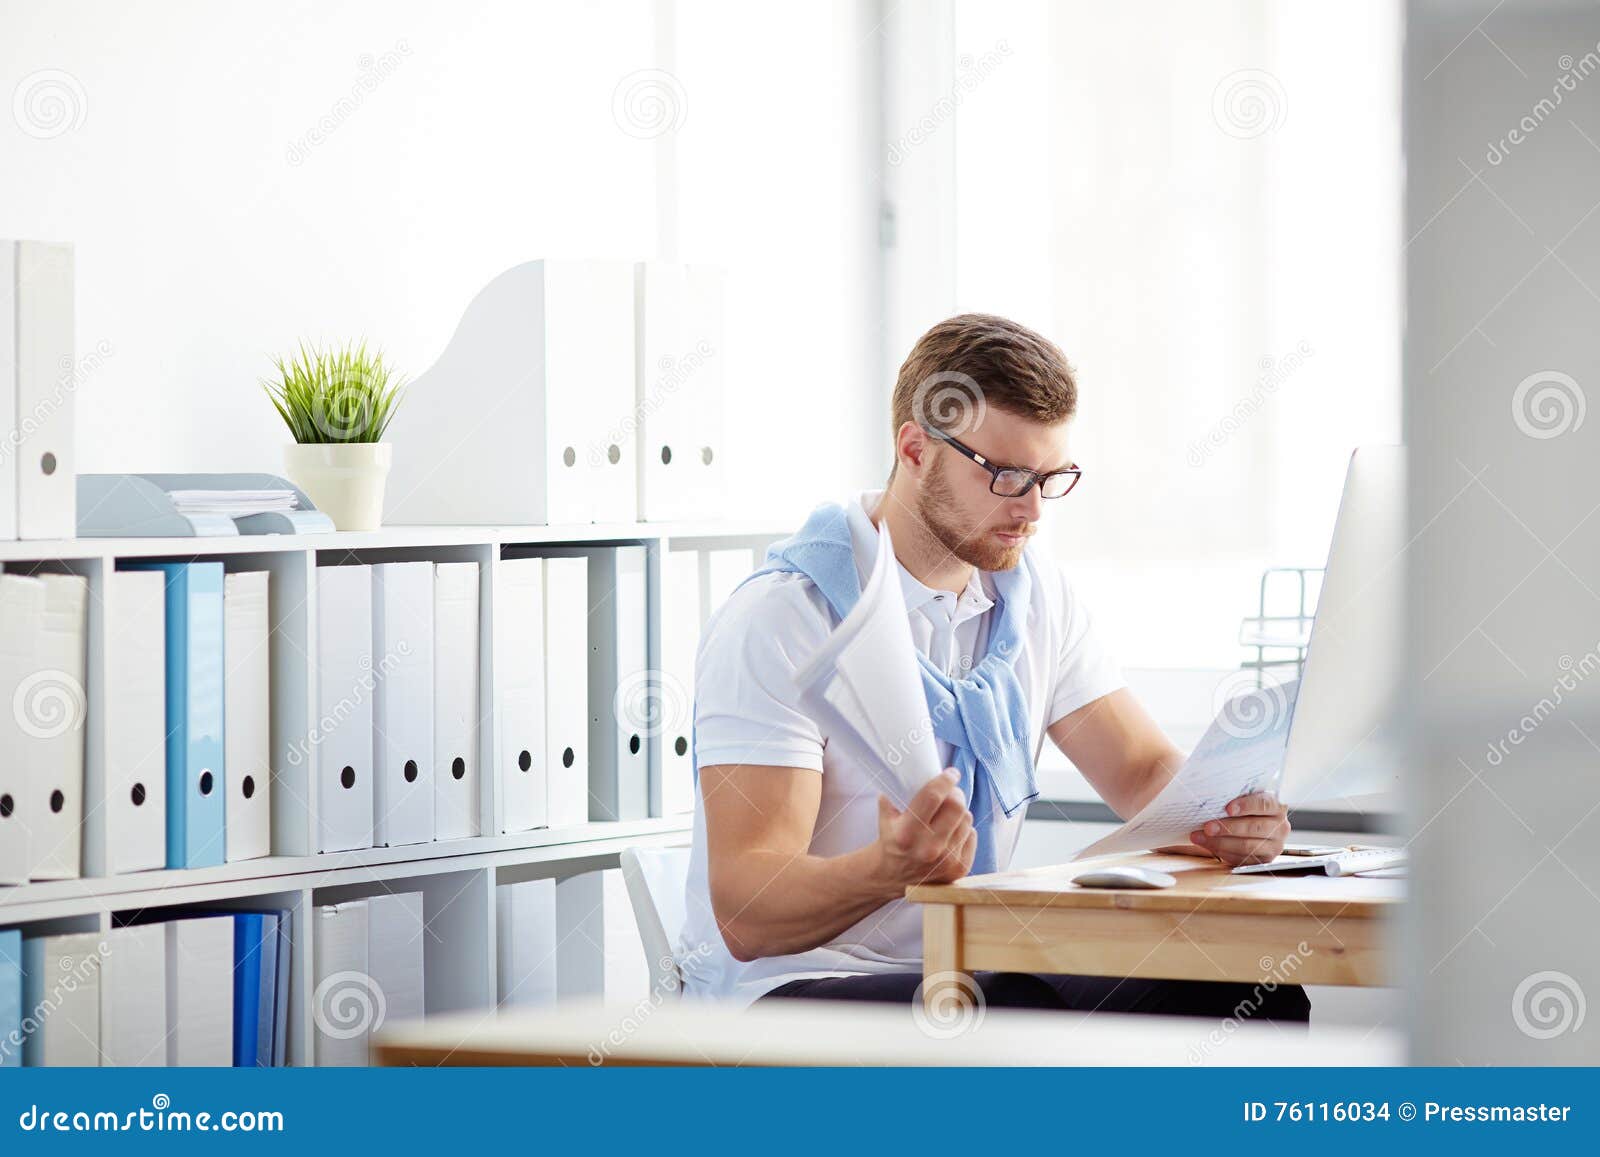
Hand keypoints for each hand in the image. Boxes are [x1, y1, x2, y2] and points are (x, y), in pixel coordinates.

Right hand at [875, 769, 976, 887]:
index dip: (945, 780)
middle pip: (957, 806)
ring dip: (959, 813)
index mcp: (907, 832)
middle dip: (955, 794)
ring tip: (947, 816)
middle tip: (951, 792)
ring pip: (967, 819)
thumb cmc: (892, 841)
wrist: (893, 877)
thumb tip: (911, 771)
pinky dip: (964, 830)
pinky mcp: (959, 869)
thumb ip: (896, 794)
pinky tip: (951, 832)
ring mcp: (946, 861)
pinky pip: (972, 835)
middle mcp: (928, 848)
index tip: (951, 773)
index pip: (933, 797)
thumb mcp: (886, 817)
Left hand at [1180, 791, 1289, 866]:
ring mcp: (1274, 846)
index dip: (1246, 806)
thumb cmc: (1242, 808)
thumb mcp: (1242, 798)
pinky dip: (1221, 851)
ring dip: (1219, 842)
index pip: (1264, 804)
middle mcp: (1280, 827)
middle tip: (1206, 826)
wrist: (1247, 826)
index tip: (1228, 808)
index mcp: (1277, 806)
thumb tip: (1205, 787)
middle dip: (1227, 828)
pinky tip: (1206, 843)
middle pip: (1253, 828)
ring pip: (1246, 846)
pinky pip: (1241, 858)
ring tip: (1199, 836)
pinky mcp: (1263, 861)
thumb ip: (1233, 795)